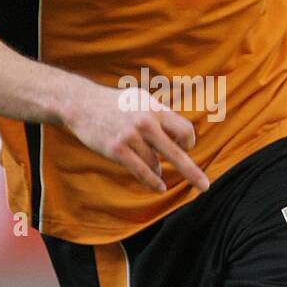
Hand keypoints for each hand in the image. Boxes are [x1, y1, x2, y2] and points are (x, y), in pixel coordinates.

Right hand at [61, 77, 209, 193]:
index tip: (184, 147)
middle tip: (205, 186)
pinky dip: (152, 181)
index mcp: (155, 109)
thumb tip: (179, 137)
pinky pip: (141, 171)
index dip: (188, 143)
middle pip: (177, 152)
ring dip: (157, 169)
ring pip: (155, 163)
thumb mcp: (140, 100)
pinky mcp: (117, 149)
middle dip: (192, 171)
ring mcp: (131, 136)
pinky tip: (159, 187)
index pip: (184, 130)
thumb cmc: (114, 104)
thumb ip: (160, 116)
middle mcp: (146, 122)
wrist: (81, 104)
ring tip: (151, 165)